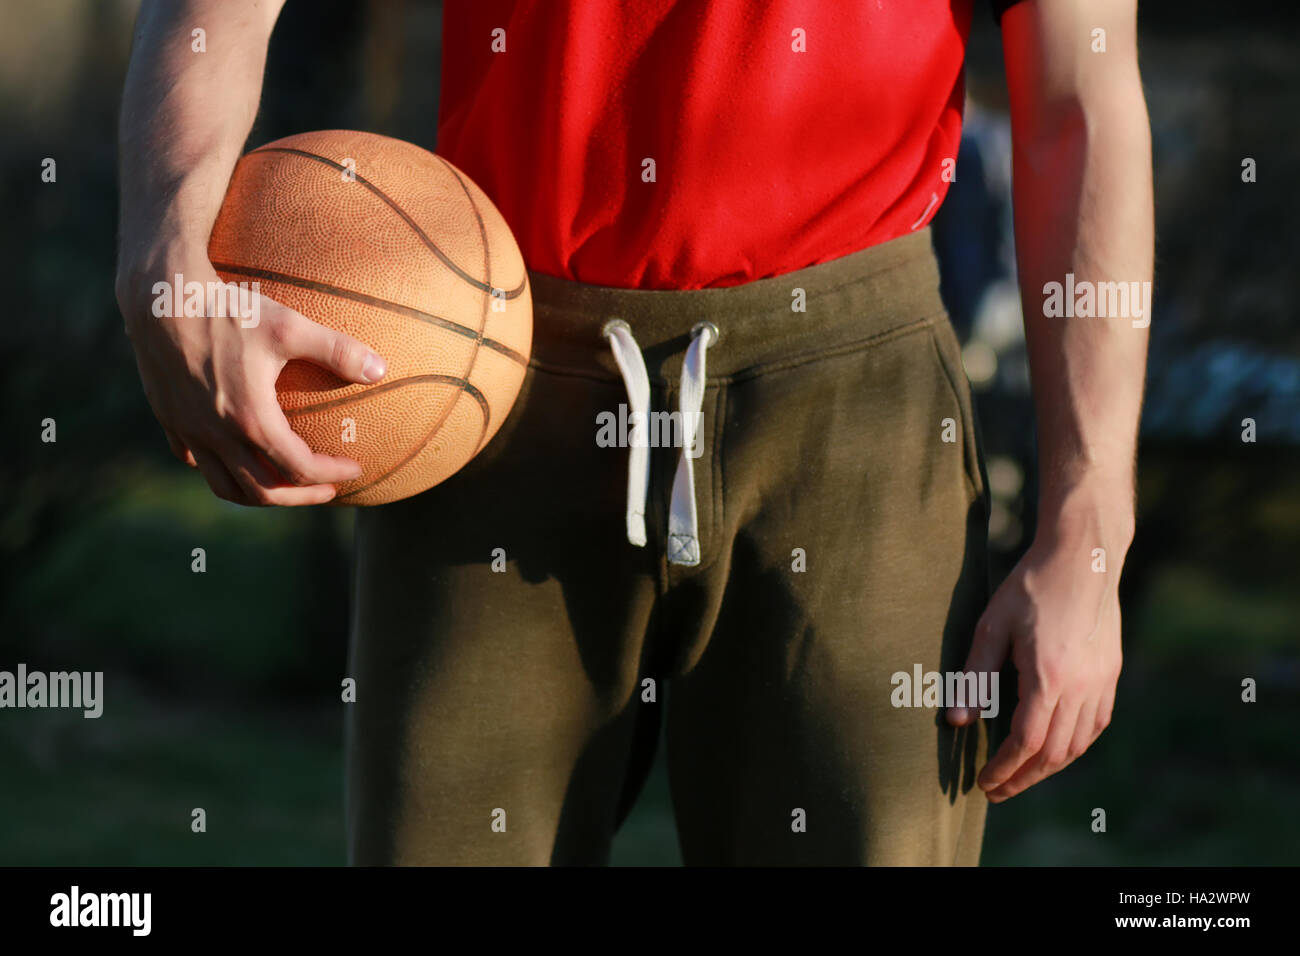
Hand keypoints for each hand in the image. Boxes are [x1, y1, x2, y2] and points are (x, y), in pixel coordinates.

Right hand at [116, 248, 386, 505]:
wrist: (159, 296)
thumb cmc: (230, 308)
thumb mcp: (291, 326)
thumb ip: (338, 350)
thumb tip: (382, 369)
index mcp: (251, 420)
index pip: (299, 468)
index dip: (332, 473)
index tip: (356, 468)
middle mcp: (216, 435)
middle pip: (263, 491)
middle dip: (301, 496)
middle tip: (328, 489)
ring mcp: (188, 431)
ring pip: (225, 486)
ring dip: (260, 494)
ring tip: (287, 484)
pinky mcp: (168, 420)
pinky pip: (195, 461)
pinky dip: (222, 470)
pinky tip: (238, 456)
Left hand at [946, 493, 1129, 801]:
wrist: (1082, 557)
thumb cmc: (1030, 587)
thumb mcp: (992, 626)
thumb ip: (975, 676)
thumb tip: (957, 721)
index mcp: (1049, 677)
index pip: (1026, 742)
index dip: (1003, 769)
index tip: (983, 783)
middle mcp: (1082, 687)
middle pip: (1053, 753)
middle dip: (1022, 779)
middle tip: (996, 792)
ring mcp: (1102, 682)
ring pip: (1077, 745)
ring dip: (1048, 768)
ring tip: (1020, 777)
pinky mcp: (1111, 674)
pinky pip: (1096, 726)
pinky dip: (1074, 746)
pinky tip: (1054, 750)